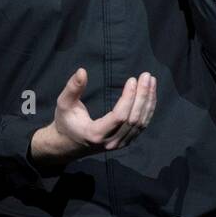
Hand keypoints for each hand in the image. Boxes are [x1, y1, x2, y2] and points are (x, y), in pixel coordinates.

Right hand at [30, 67, 157, 167]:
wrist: (67, 145)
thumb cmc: (65, 122)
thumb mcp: (63, 104)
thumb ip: (72, 88)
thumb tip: (82, 71)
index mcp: (95, 134)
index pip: (119, 116)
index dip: (128, 98)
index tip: (132, 80)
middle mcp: (110, 142)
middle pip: (133, 119)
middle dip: (142, 96)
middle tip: (146, 76)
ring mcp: (119, 144)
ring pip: (141, 123)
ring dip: (148, 102)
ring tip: (151, 82)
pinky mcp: (124, 142)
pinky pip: (141, 126)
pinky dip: (148, 110)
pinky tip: (150, 95)